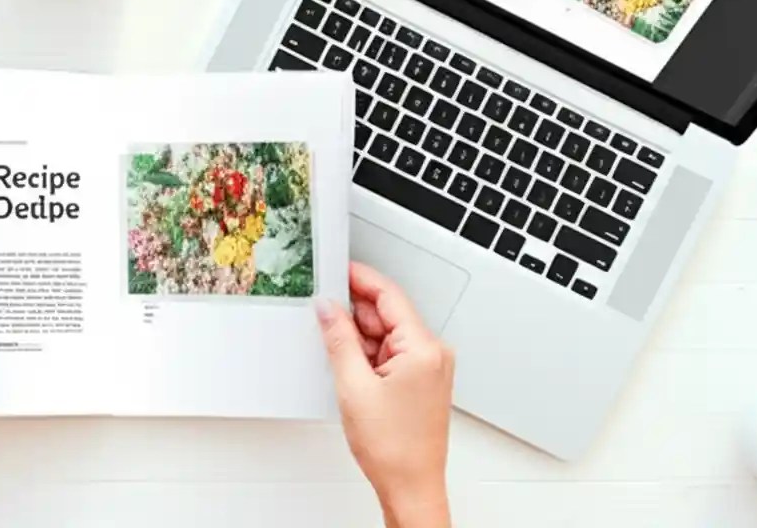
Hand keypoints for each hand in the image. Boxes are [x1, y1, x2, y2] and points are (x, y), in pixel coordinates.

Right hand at [316, 262, 453, 527]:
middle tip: (322, 314)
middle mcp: (433, 353)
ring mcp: (429, 367)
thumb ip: (339, 339)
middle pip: (387, 313)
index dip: (360, 279)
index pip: (390, 295)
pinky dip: (368, 355)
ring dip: (359, 339)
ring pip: (386, 334)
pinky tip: (350, 369)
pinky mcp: (421, 380)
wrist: (411, 487)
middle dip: (354, 314)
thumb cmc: (394, 449)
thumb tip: (327, 308)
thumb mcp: (354, 387)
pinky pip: (391, 353)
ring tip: (337, 358)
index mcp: (424, 348)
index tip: (338, 269)